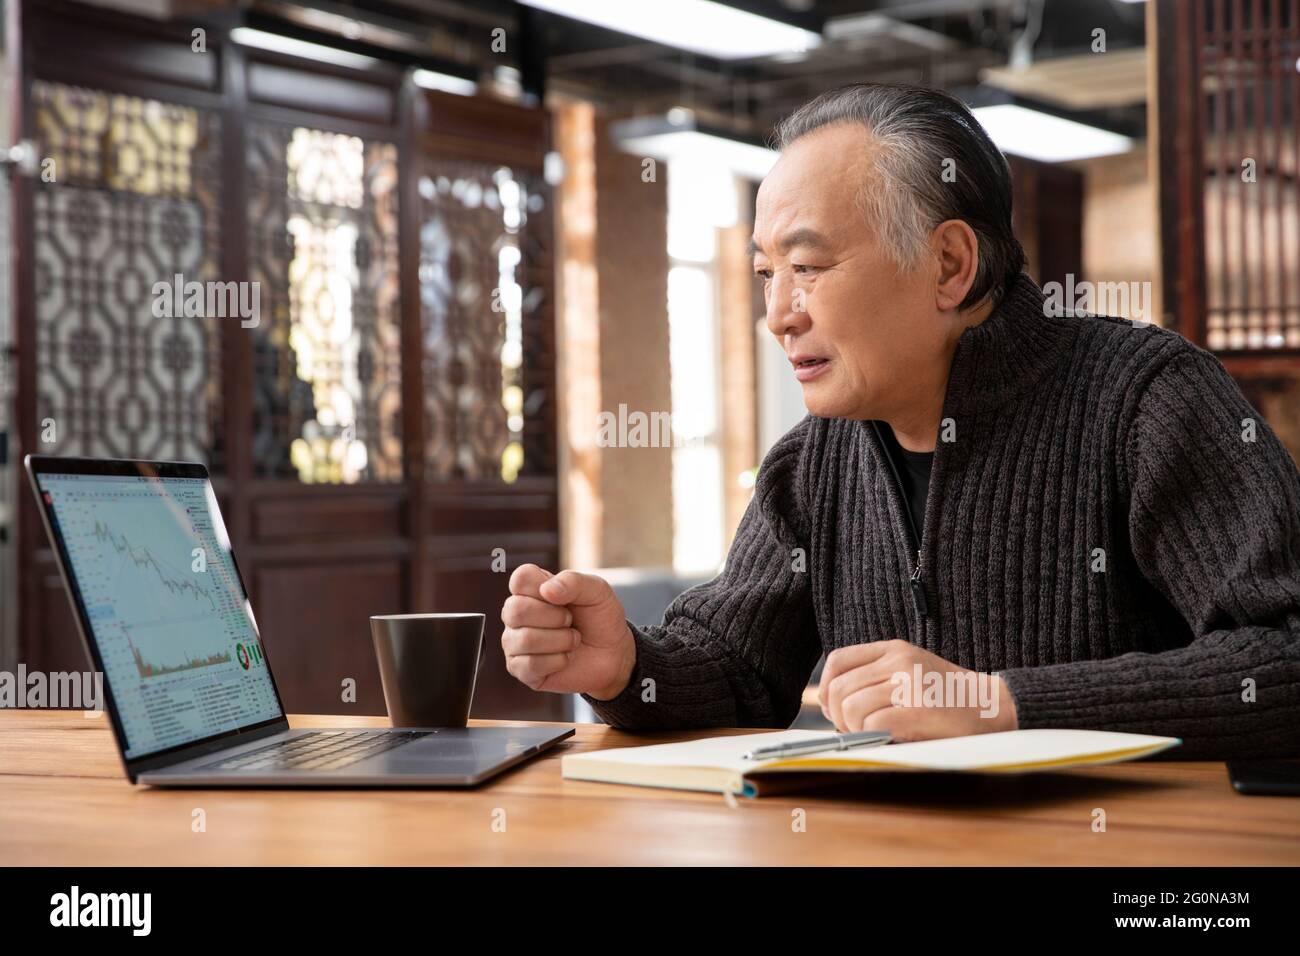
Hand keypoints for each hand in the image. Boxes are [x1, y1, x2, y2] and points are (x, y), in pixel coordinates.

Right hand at [502, 564, 635, 699]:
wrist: (613, 654)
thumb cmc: (600, 618)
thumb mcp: (597, 591)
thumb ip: (573, 581)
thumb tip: (546, 590)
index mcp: (531, 589)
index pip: (519, 579)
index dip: (543, 588)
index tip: (564, 597)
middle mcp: (516, 614)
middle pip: (516, 610)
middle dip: (555, 617)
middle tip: (570, 621)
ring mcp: (515, 642)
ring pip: (525, 640)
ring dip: (561, 640)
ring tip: (572, 640)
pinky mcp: (520, 669)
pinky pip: (530, 665)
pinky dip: (558, 661)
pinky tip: (565, 658)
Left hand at [817, 640, 1017, 740]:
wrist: (994, 707)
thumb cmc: (948, 698)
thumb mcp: (910, 672)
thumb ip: (876, 678)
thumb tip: (831, 704)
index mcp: (894, 649)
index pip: (838, 661)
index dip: (827, 689)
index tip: (836, 709)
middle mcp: (899, 661)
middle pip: (839, 689)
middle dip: (839, 716)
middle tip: (856, 730)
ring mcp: (910, 683)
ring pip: (851, 707)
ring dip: (855, 729)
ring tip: (874, 734)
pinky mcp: (919, 709)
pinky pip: (873, 723)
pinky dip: (872, 735)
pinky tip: (888, 738)